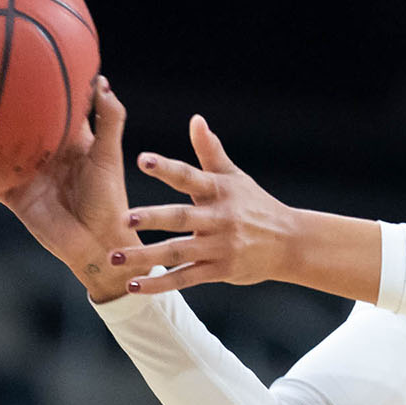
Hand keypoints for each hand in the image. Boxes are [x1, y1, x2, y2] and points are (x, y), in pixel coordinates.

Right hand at [0, 77, 142, 301]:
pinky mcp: (11, 192)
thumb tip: (102, 81)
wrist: (95, 243)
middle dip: (8, 102)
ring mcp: (26, 171)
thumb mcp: (108, 156)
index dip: (49, 84)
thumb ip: (108, 121)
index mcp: (72, 139)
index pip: (58, 105)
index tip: (33, 52)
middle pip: (23, 122)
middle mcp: (46, 151)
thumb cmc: (109, 199)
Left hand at [117, 115, 297, 294]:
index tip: (142, 160)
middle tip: (123, 219)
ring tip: (114, 256)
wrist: (291, 242)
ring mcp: (220, 246)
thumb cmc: (256, 206)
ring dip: (145, 256)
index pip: (190, 176)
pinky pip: (185, 278)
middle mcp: (220, 218)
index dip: (166, 168)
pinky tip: (133, 285)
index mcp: (220, 191)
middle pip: (181, 218)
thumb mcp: (236, 177)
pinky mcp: (220, 270)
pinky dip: (159, 283)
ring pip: (178, 251)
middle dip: (152, 219)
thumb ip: (210, 151)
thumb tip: (196, 120)